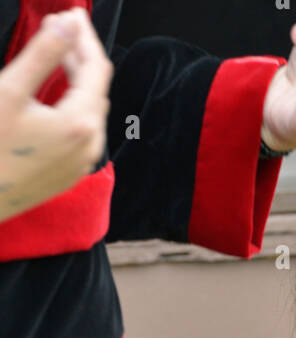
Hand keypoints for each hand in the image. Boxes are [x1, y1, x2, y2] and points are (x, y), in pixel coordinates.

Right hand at [0, 8, 111, 222]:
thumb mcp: (10, 91)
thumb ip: (43, 55)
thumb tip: (67, 23)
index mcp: (80, 124)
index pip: (96, 68)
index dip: (85, 36)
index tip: (72, 13)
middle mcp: (89, 147)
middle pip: (97, 90)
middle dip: (83, 56)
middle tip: (67, 27)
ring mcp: (81, 164)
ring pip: (91, 112)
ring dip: (80, 81)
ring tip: (63, 55)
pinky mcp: (69, 175)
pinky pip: (83, 134)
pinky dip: (75, 107)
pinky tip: (59, 96)